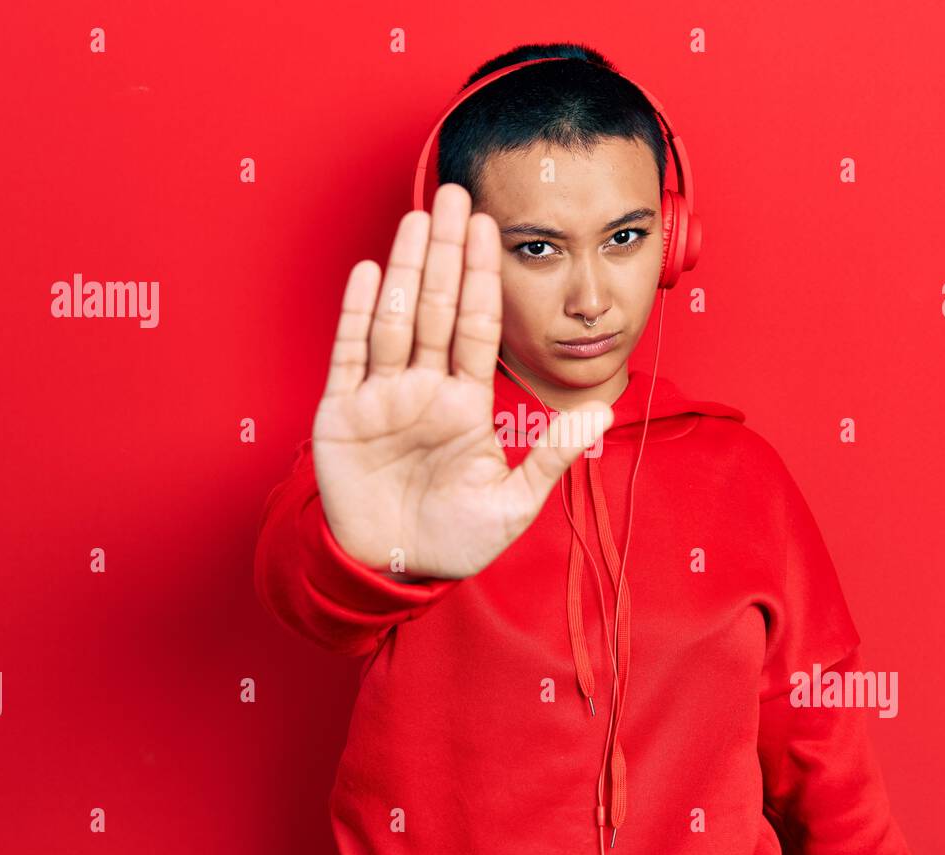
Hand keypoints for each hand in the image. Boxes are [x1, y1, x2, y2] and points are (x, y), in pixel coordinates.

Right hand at [312, 184, 612, 579]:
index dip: (484, 277)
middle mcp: (425, 389)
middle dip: (447, 252)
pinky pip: (351, 354)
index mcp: (466, 403)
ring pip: (396, 318)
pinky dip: (358, 314)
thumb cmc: (454, 542)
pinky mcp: (342, 413)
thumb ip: (552, 456)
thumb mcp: (513, 504)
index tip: (491, 228)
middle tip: (455, 194)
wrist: (392, 571)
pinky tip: (370, 273)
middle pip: (438, 307)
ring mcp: (382, 397)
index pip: (479, 326)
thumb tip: (603, 413)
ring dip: (407, 268)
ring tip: (417, 218)